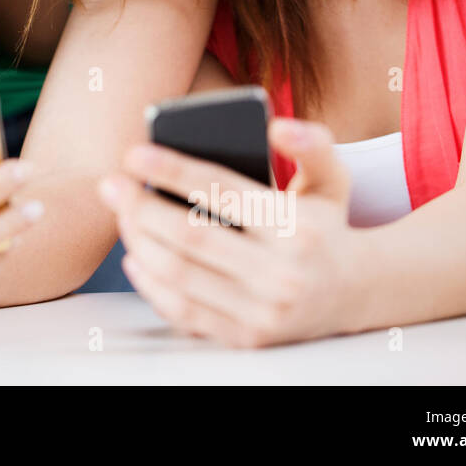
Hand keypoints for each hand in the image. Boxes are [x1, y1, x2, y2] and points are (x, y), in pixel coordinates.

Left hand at [99, 117, 360, 347]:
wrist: (357, 294)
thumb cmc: (326, 226)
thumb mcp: (333, 179)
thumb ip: (313, 144)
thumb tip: (277, 127)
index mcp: (296, 228)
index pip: (220, 190)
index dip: (171, 169)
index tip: (132, 154)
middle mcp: (281, 274)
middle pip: (190, 235)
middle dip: (140, 207)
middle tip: (109, 183)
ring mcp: (263, 312)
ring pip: (179, 275)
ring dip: (138, 242)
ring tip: (120, 214)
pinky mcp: (247, 338)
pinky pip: (184, 312)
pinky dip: (151, 285)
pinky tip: (135, 256)